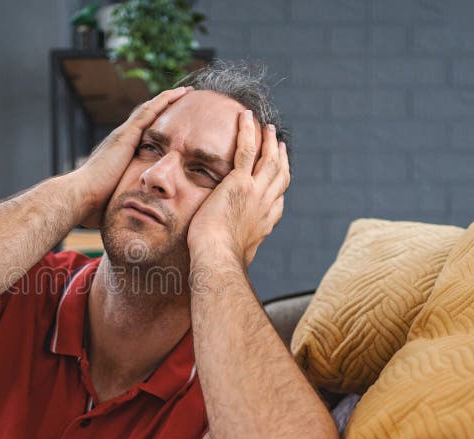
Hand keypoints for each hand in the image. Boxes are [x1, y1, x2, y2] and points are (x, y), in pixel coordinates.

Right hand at [71, 86, 193, 226]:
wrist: (80, 198)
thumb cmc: (93, 206)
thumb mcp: (116, 200)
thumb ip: (123, 200)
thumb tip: (130, 214)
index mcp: (118, 155)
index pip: (141, 136)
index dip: (156, 128)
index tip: (171, 124)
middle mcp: (120, 141)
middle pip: (145, 119)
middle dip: (162, 109)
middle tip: (181, 100)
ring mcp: (122, 136)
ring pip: (149, 111)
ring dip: (167, 100)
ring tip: (185, 92)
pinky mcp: (126, 136)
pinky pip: (149, 112)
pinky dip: (164, 101)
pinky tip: (179, 94)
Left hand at [187, 110, 289, 267]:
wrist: (217, 259)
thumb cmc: (219, 263)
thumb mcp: (236, 255)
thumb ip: (238, 248)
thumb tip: (234, 255)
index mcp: (266, 221)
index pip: (278, 197)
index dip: (279, 182)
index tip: (278, 172)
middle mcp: (266, 204)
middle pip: (279, 174)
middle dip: (280, 156)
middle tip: (278, 143)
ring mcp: (255, 191)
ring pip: (267, 158)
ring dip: (268, 140)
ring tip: (266, 126)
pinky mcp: (238, 182)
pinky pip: (245, 150)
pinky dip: (247, 131)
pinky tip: (246, 116)